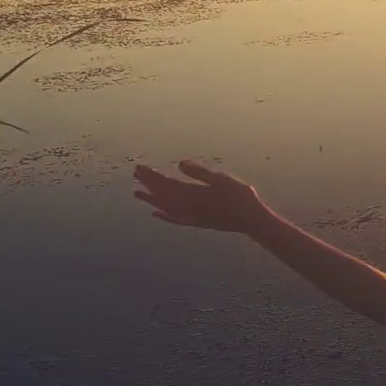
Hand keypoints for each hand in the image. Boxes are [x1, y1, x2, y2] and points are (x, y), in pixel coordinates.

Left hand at [132, 161, 273, 233]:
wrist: (249, 220)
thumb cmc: (239, 197)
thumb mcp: (221, 179)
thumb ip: (199, 172)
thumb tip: (181, 163)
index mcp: (191, 193)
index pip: (165, 182)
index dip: (151, 175)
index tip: (140, 167)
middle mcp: (185, 206)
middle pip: (161, 193)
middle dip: (148, 183)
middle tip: (136, 173)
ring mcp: (189, 215)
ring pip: (164, 206)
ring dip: (150, 199)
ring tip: (137, 193)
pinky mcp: (195, 222)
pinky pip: (173, 219)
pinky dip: (163, 215)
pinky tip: (156, 214)